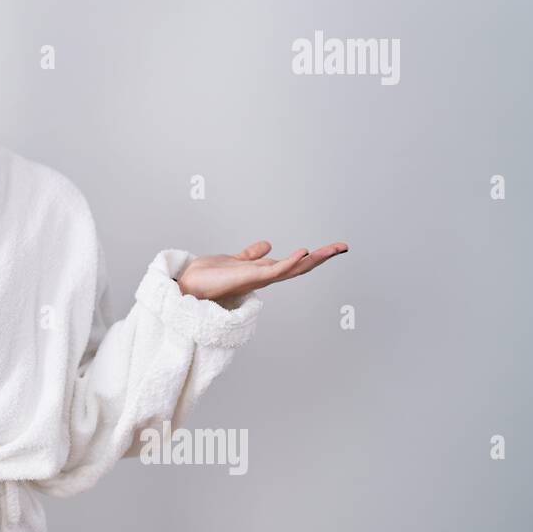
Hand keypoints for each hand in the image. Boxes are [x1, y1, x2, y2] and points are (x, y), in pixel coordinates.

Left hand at [175, 240, 347, 305]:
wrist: (189, 286)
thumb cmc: (208, 277)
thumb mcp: (235, 261)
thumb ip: (251, 255)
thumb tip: (268, 245)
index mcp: (262, 271)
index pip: (293, 263)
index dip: (312, 256)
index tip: (331, 248)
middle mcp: (264, 276)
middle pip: (299, 267)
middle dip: (322, 257)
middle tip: (344, 247)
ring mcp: (258, 278)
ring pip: (292, 268)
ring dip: (314, 259)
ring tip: (333, 248)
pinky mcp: (249, 277)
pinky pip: (274, 270)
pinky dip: (290, 262)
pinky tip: (303, 251)